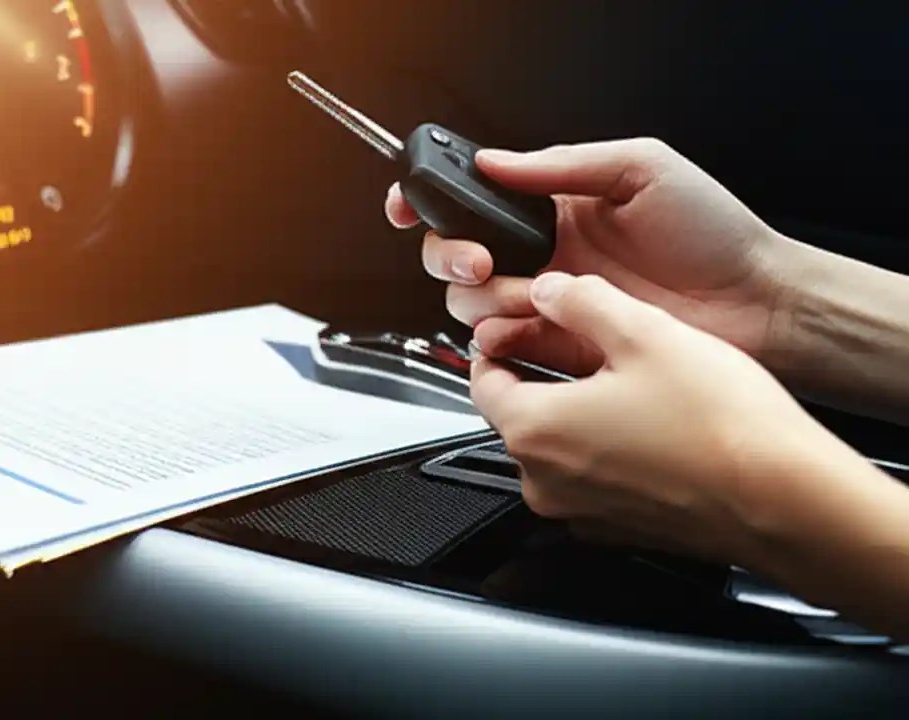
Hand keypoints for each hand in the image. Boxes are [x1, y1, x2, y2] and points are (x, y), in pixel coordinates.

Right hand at [387, 138, 795, 375]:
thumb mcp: (640, 168)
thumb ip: (561, 164)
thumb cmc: (713, 233)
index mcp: (556, 206)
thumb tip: (495, 159)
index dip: (432, 202)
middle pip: (456, 257)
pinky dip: (498, 340)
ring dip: (483, 300)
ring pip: (471, 305)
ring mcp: (550, 302)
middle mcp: (544, 255)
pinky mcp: (561, 347)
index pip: (475, 200)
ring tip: (528, 295)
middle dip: (452, 256)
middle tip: (483, 259)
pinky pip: (504, 347)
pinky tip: (523, 328)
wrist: (756, 304)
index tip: (411, 204)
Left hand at [471, 272, 851, 562]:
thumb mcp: (644, 332)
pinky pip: (596, 481)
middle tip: (581, 349)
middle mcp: (544, 482)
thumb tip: (549, 290)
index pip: (481, 381)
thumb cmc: (721, 426)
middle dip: (541, 380)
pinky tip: (655, 427)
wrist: (788, 502)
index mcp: (533, 430)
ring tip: (629, 385)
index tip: (511, 328)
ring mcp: (582, 514)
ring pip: (559, 451)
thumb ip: (582, 302)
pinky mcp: (620, 532)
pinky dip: (610, 453)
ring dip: (579, 417)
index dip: (495, 346)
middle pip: (519, 417)